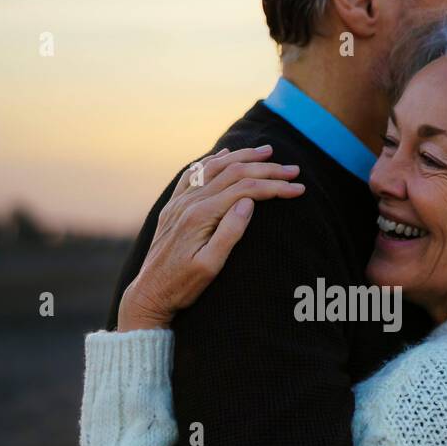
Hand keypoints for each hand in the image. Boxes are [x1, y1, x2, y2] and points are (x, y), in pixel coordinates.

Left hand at [117, 145, 304, 330]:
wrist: (148, 293)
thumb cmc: (182, 286)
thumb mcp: (210, 266)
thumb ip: (229, 233)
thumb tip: (248, 202)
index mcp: (201, 216)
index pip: (246, 190)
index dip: (275, 186)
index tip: (298, 188)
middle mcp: (189, 203)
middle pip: (234, 173)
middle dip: (267, 168)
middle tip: (293, 169)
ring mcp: (179, 202)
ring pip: (215, 168)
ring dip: (243, 157)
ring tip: (266, 152)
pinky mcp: (173, 207)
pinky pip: (194, 174)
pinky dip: (213, 160)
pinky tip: (225, 154)